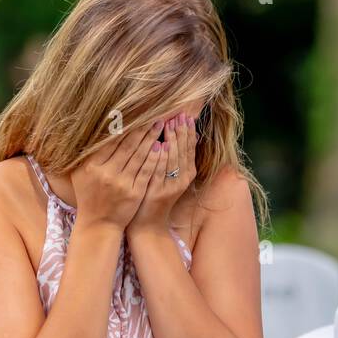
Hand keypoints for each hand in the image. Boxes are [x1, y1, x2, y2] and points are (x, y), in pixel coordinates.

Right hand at [71, 120, 164, 230]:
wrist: (98, 224)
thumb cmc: (89, 195)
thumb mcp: (80, 173)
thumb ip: (86, 152)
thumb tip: (95, 126)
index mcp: (91, 166)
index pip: (111, 139)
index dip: (125, 124)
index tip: (135, 111)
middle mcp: (106, 173)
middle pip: (127, 144)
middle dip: (142, 126)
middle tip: (153, 112)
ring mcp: (121, 183)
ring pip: (139, 155)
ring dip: (151, 137)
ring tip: (160, 123)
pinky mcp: (134, 192)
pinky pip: (147, 171)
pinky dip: (154, 157)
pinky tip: (162, 146)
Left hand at [127, 113, 196, 233]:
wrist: (148, 224)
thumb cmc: (155, 196)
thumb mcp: (168, 176)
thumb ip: (176, 157)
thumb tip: (185, 135)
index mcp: (187, 173)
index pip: (190, 147)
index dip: (188, 131)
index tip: (185, 114)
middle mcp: (182, 179)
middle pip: (184, 150)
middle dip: (181, 131)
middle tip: (178, 113)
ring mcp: (171, 186)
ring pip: (174, 159)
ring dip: (172, 140)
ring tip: (169, 123)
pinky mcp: (158, 192)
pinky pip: (160, 171)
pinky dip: (160, 158)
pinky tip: (159, 145)